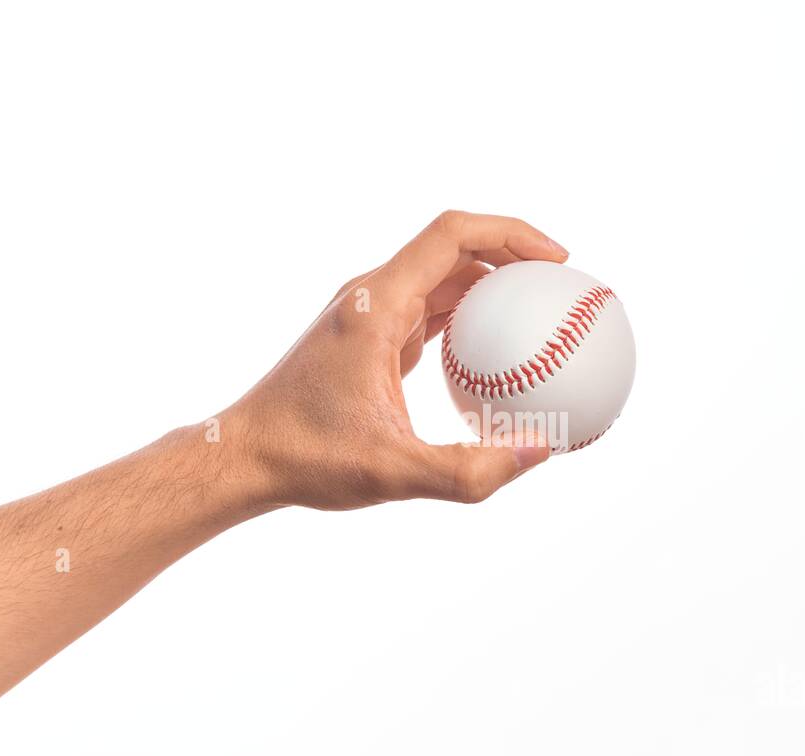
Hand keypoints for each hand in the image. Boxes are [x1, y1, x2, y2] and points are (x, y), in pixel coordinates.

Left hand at [220, 211, 568, 510]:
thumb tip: (540, 451)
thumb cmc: (305, 459)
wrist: (242, 459)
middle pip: (453, 248)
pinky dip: (469, 321)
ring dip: (492, 288)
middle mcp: (370, 298)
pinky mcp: (368, 341)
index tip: (557, 260)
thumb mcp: (393, 473)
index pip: (453, 235)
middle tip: (563, 288)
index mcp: (375, 306)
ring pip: (442, 279)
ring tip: (543, 316)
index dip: (511, 233)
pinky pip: (430, 313)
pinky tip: (498, 356)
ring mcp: (367, 317)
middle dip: (512, 255)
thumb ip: (468, 469)